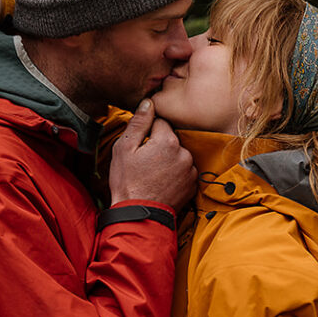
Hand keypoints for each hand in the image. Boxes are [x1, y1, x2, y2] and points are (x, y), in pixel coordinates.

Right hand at [108, 100, 196, 214]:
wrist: (139, 215)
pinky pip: (185, 170)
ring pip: (179, 154)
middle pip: (171, 139)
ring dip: (169, 159)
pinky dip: (176, 173)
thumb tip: (149, 102)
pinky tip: (162, 182)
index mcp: (168, 140)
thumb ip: (139, 123)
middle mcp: (184, 153)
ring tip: (153, 174)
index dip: (148, 132)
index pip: (161, 122)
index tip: (140, 146)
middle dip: (159, 146)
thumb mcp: (124, 148)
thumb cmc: (127, 182)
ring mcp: (191, 170)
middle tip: (145, 162)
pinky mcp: (193, 184)